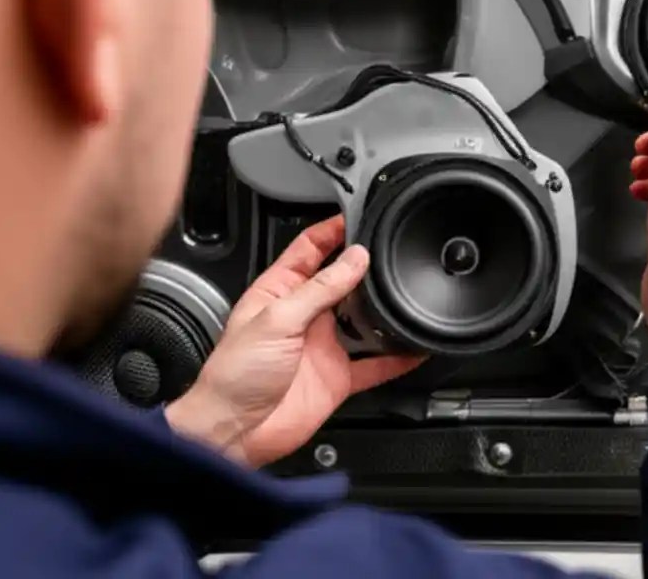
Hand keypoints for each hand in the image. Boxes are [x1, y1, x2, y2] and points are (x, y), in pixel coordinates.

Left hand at [164, 216, 422, 466]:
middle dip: (364, 269)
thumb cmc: (234, 375)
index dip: (332, 231)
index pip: (309, 248)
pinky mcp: (336, 376)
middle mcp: (302, 316)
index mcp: (278, 292)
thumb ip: (319, 289)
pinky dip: (395, 358)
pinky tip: (413, 348)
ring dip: (383, 312)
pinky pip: (374, 364)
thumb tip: (352, 260)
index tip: (358, 218)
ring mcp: (321, 346)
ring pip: (362, 321)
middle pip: (341, 282)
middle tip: (390, 256)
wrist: (235, 429)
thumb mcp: (277, 319)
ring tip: (405, 295)